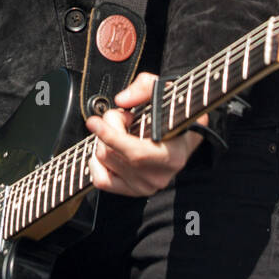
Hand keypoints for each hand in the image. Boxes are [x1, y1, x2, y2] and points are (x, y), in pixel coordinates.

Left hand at [86, 72, 208, 197]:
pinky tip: (108, 149)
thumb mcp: (166, 90)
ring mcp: (145, 186)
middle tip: (123, 117)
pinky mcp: (133, 191)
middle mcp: (159, 175)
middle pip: (112, 152)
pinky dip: (96, 162)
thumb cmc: (174, 113)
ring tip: (121, 131)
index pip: (135, 153)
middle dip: (108, 128)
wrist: (184, 134)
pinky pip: (100, 180)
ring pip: (103, 161)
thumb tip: (121, 100)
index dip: (110, 136)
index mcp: (173, 155)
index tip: (94, 121)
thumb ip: (145, 88)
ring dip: (103, 140)